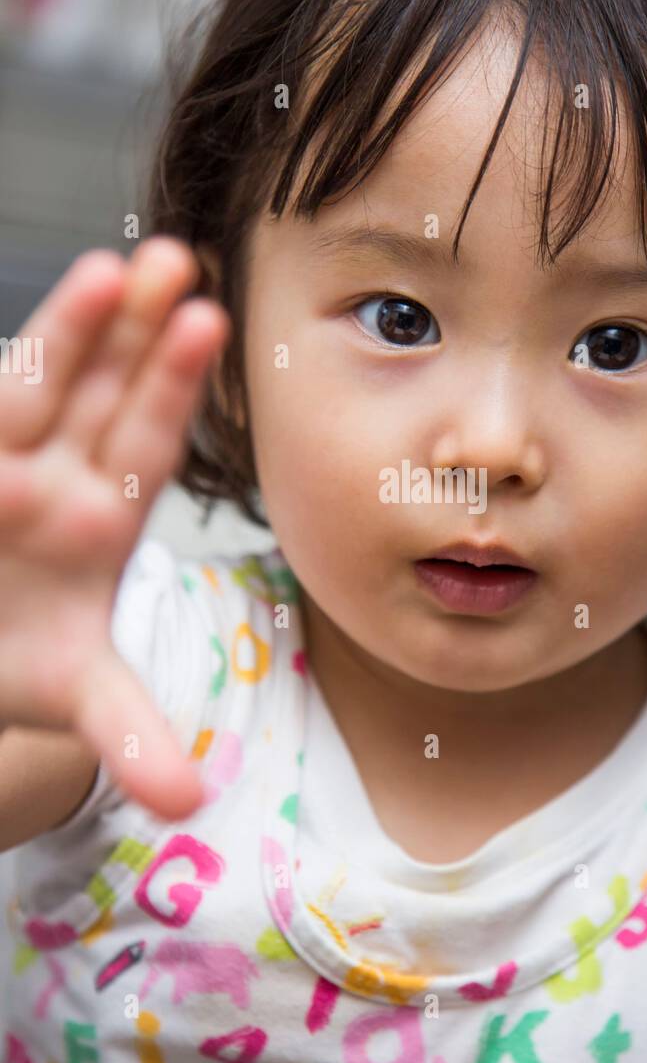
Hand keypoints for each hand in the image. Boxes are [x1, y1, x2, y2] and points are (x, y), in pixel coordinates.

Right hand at [0, 237, 229, 818]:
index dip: (175, 384)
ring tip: (107, 270)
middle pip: (102, 392)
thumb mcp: (81, 699)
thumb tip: (189, 804)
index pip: (147, 437)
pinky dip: (2, 380)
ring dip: (66, 333)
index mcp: (105, 518)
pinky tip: (30, 335)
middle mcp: (56, 479)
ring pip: (34, 389)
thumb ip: (132, 734)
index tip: (210, 324)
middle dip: (134, 330)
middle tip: (180, 258)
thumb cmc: (24, 660)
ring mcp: (3, 470)